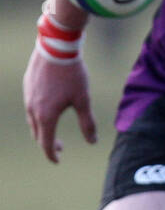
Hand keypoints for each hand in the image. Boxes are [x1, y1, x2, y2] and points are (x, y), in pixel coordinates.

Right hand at [23, 48, 96, 162]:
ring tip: (53, 131)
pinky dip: (39, 115)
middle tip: (61, 147)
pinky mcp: (27, 86)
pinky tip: (49, 110)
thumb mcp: (83, 100)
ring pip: (32, 120)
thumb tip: (92, 142)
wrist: (56, 48)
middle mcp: (32, 109)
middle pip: (37, 133)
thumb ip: (87, 123)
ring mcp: (27, 97)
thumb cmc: (72, 75)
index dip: (51, 154)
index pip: (45, 143)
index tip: (58, 161)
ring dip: (42, 129)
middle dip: (48, 143)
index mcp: (45, 116)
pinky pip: (30, 107)